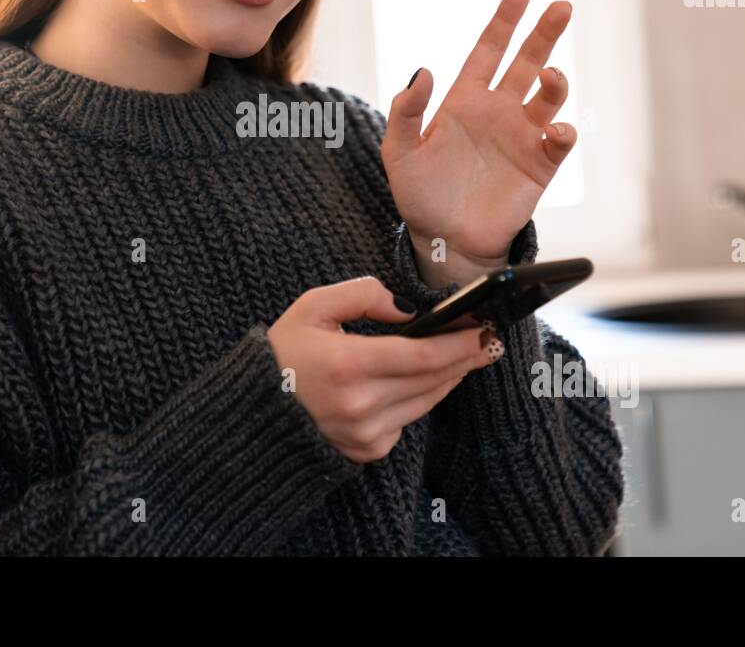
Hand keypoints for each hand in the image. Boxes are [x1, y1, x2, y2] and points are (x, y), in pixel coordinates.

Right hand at [265, 277, 501, 463]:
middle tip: (488, 340)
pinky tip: (424, 382)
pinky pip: (408, 421)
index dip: (461, 344)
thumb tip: (409, 310)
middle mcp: (361, 404)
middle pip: (434, 379)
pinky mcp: (367, 450)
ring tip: (468, 357)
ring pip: (427, 402)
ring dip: (449, 378)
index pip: (424, 356)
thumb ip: (363, 294)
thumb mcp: (313, 306)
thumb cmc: (284, 353)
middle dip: (465, 358)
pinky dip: (419, 399)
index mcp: (349, 364)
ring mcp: (366, 432)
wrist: (256, 410)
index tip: (484, 330)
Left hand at [382, 0, 577, 287]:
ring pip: (549, 95)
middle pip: (528, 61)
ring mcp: (521, 137)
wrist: (443, 240)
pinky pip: (559, 140)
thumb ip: (405, 112)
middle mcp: (498, 112)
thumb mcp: (399, 152)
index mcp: (466, 100)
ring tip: (548, 75)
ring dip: (554, 80)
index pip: (490, 50)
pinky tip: (553, 129)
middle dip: (545, 33)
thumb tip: (423, 72)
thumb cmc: (420, 194)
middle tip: (561, 6)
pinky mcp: (538, 166)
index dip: (505, 20)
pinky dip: (562, 130)